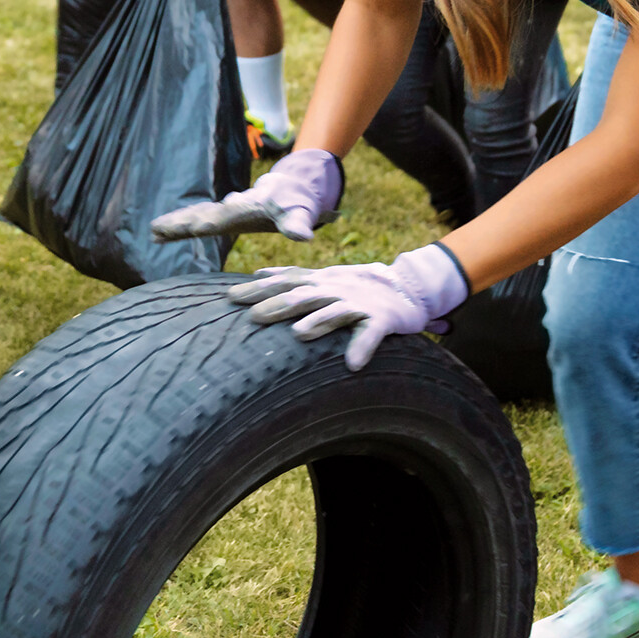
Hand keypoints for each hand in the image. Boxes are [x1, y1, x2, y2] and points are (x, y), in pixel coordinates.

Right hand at [153, 149, 341, 241]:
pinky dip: (181, 225)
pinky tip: (162, 234)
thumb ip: (298, 223)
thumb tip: (303, 235)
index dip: (200, 223)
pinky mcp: (225, 215)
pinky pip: (198, 219)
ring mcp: (225, 210)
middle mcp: (230, 208)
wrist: (293, 185)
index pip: (217, 219)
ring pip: (196, 216)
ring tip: (154, 231)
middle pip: (200, 215)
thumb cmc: (297, 201)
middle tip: (154, 229)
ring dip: (175, 224)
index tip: (186, 226)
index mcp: (244, 209)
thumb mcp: (300, 213)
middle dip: (178, 222)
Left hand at [229, 245, 469, 370]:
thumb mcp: (325, 278)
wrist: (408, 287)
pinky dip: (363, 347)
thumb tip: (260, 273)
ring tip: (299, 334)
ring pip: (335, 311)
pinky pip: (371, 334)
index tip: (230, 297)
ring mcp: (358, 303)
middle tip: (253, 317)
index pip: (284, 281)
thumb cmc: (359, 287)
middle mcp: (335, 289)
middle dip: (278, 305)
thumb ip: (295, 277)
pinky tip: (352, 364)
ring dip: (318, 321)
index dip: (258, 288)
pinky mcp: (382, 319)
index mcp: (320, 281)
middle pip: (302, 295)